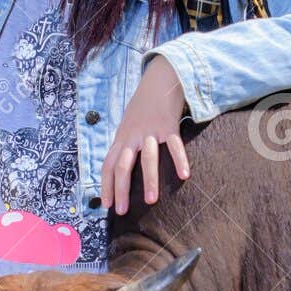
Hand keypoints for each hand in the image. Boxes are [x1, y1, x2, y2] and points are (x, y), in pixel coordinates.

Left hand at [100, 54, 190, 214]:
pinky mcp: (169, 126)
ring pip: (147, 158)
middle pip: (123, 165)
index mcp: (122, 138)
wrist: (158, 79)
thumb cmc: (143, 107)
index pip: (109, 165)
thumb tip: (121, 169)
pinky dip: (179, 160)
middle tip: (122, 211)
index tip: (106, 205)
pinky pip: (174, 145)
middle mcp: (133, 136)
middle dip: (121, 189)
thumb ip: (125, 145)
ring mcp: (151, 131)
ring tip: (151, 201)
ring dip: (149, 180)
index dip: (106, 185)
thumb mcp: (128, 125)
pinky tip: (184, 175)